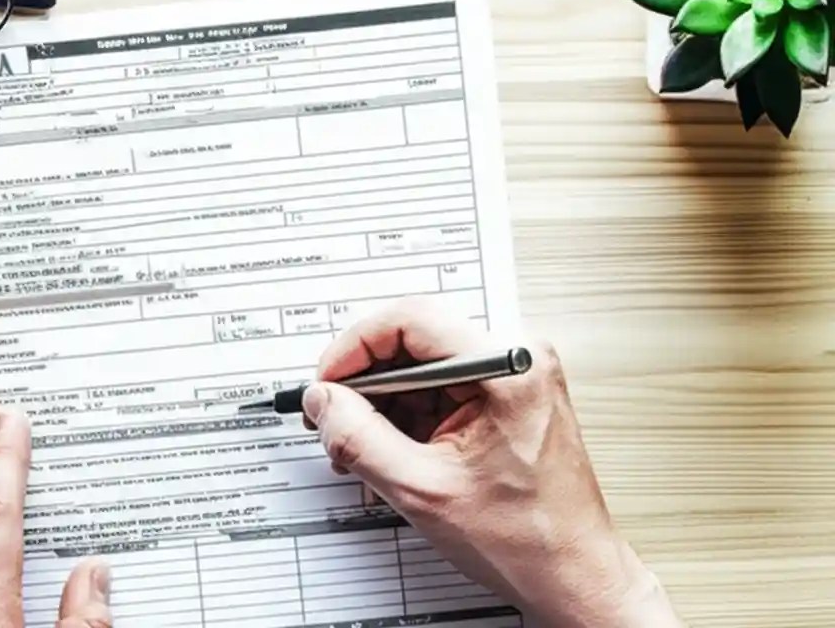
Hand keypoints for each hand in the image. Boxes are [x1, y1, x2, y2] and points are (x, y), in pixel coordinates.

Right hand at [301, 296, 682, 627]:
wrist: (574, 577)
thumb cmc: (528, 541)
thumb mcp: (421, 489)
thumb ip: (358, 438)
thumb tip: (322, 401)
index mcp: (508, 367)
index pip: (411, 319)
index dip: (354, 347)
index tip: (326, 382)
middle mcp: (517, 360)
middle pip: (414, 342)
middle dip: (365, 384)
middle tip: (333, 419)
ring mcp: (513, 379)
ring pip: (421, 368)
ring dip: (382, 405)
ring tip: (361, 450)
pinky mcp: (506, 400)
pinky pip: (440, 390)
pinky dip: (406, 418)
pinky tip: (389, 452)